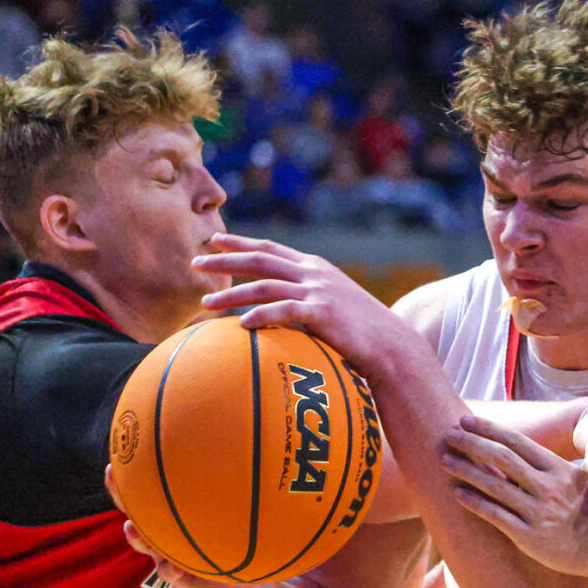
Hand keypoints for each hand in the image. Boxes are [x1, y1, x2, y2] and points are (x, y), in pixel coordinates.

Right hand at [105, 465, 256, 587]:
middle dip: (121, 494)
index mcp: (173, 511)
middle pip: (134, 510)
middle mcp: (163, 528)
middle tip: (112, 475)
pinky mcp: (175, 572)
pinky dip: (169, 570)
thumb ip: (225, 496)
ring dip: (136, 536)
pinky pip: (166, 571)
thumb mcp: (232, 513)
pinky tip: (175, 570)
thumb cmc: (234, 537)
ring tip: (132, 529)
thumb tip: (235, 461)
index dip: (132, 474)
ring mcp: (165, 550)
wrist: (240, 573)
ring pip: (143, 542)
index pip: (148, 489)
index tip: (119, 456)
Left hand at [192, 233, 431, 384]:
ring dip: (231, 293)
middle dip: (224, 260)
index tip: (215, 241)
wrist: (392, 346)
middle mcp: (314, 273)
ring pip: (264, 285)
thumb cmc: (363, 333)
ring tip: (206, 304)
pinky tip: (242, 325)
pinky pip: (283, 310)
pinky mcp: (323, 313)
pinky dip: (261, 315)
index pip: (271, 248)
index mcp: (315, 268)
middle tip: (195, 264)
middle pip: (260, 260)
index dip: (241, 243)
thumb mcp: (336, 305)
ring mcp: (318, 291)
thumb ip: (309, 299)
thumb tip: (281, 310)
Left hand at [442, 416, 587, 574]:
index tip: (466, 419)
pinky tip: (457, 493)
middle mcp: (546, 487)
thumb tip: (525, 457)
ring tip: (445, 459)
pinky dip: (475, 502)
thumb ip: (551, 470)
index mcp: (557, 469)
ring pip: (494, 485)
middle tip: (448, 433)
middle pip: (501, 458)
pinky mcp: (530, 537)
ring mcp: (538, 512)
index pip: (517, 442)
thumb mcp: (578, 483)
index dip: (489, 429)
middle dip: (472, 443)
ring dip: (466, 470)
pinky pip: (496, 515)